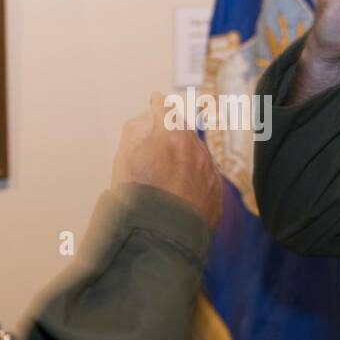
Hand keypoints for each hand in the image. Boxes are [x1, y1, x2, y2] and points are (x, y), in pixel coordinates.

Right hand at [112, 93, 222, 229]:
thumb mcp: (123, 158)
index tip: (155, 100)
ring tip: (169, 168)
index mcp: (172, 136)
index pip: (165, 109)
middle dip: (172, 129)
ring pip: (197, 153)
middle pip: (184, 130)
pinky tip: (182, 187)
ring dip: (186, 153)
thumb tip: (148, 120)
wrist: (160, 239)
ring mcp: (209, 172)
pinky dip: (195, 174)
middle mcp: (196, 150)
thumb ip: (135, 131)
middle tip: (160, 134)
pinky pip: (206, 175)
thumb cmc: (136, 198)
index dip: (157, 104)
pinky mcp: (216, 193)